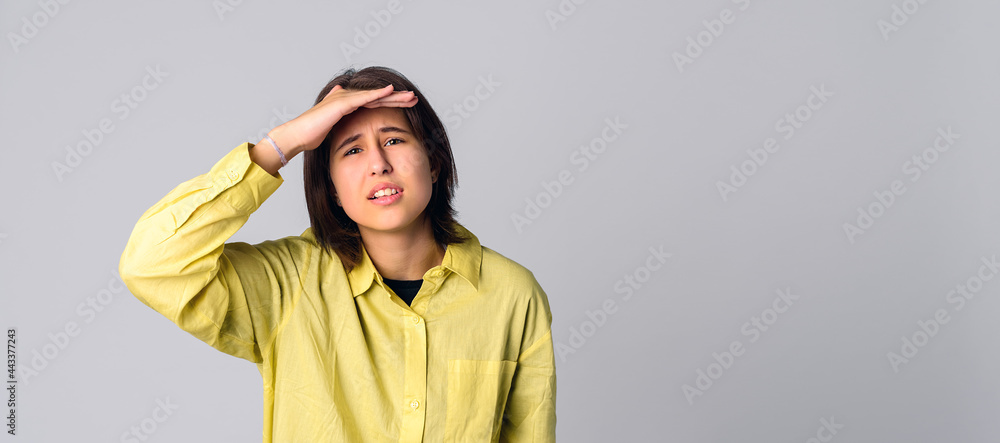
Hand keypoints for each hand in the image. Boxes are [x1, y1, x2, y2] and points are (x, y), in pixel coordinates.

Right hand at [275, 84, 417, 153]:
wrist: (297, 136)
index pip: (374, 103)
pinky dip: (378, 94)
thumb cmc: (311, 135)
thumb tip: (341, 110)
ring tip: (410, 96)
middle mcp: (346, 98)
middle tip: (414, 98)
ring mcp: (344, 99)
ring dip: (393, 95)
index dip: (391, 103)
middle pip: (378, 97)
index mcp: (347, 104)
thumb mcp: (331, 128)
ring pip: (375, 95)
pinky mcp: (342, 103)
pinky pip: (364, 98)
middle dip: (397, 98)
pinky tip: (391, 91)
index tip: (407, 105)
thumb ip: (338, 120)